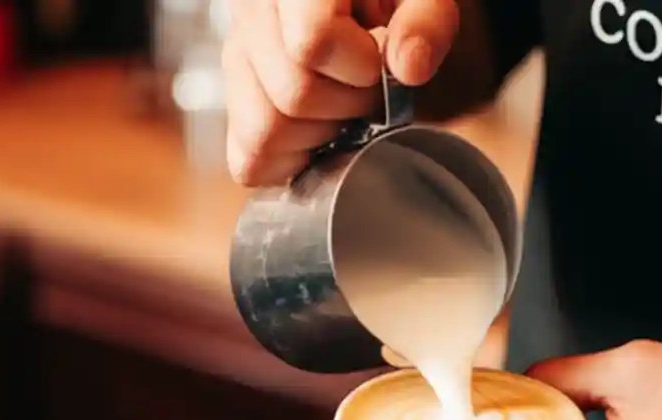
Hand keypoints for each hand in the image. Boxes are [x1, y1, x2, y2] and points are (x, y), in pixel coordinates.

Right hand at [223, 0, 459, 185]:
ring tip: (342, 102)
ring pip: (264, 131)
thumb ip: (426, 19)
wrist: (353, 2)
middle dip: (348, 106)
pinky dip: (289, 160)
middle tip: (368, 86)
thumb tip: (408, 67)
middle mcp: (251, 11)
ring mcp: (236, 55)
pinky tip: (319, 132)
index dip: (361, 67)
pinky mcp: (235, 95)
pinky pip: (247, 157)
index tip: (381, 59)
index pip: (312, 42)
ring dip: (320, 134)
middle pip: (293, 95)